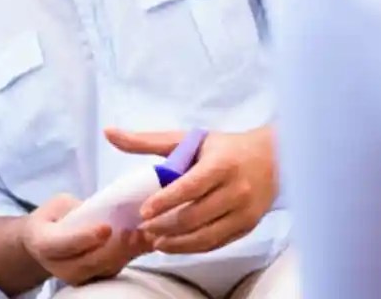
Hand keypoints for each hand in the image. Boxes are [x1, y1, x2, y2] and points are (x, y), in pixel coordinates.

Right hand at [21, 194, 150, 286]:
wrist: (43, 243)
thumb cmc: (53, 218)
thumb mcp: (59, 205)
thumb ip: (80, 209)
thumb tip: (111, 207)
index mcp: (45, 243)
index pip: (66, 243)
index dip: (86, 237)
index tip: (106, 228)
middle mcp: (61, 267)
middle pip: (91, 261)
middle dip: (116, 247)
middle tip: (135, 231)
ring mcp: (79, 278)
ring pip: (107, 268)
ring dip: (129, 252)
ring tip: (146, 235)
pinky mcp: (95, 279)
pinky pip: (115, 269)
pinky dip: (131, 256)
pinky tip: (147, 242)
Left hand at [106, 126, 276, 253]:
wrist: (272, 159)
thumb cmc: (222, 148)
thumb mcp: (188, 139)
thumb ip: (146, 140)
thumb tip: (108, 133)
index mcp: (220, 164)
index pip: (189, 187)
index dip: (165, 202)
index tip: (143, 211)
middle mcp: (236, 189)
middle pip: (194, 216)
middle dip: (164, 226)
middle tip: (142, 229)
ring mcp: (244, 211)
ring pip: (205, 235)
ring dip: (176, 243)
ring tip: (154, 240)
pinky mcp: (248, 226)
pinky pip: (216, 243)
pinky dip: (193, 247)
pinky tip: (174, 244)